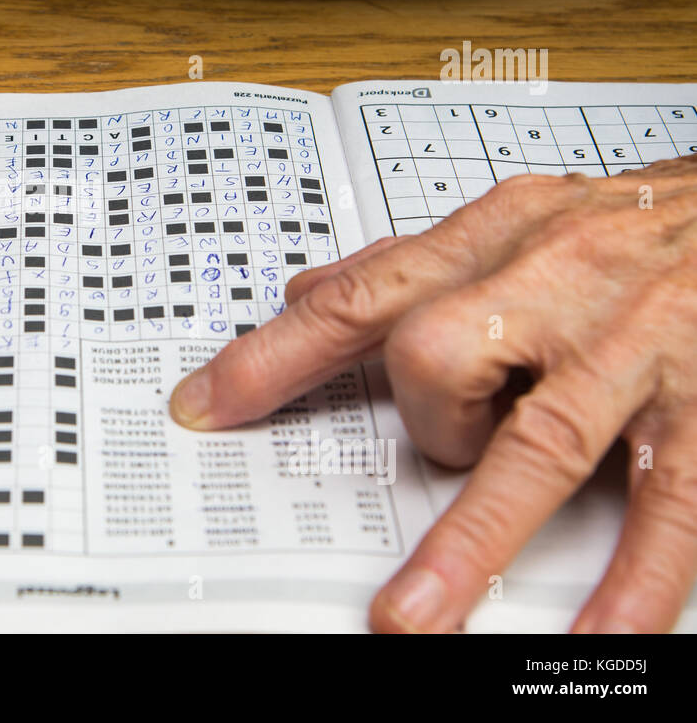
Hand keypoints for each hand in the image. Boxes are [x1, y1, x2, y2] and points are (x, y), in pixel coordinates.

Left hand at [169, 157, 696, 631]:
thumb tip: (302, 292)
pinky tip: (598, 636)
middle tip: (445, 445)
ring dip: (471, 535)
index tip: (206, 408)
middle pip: (433, 357)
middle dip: (425, 421)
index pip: (357, 302)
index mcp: (491, 239)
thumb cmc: (623, 225)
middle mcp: (552, 284)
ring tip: (414, 614)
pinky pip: (668, 499)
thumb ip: (402, 263)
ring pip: (538, 441)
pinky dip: (634, 576)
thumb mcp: (509, 220)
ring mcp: (630, 347)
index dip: (272, 359)